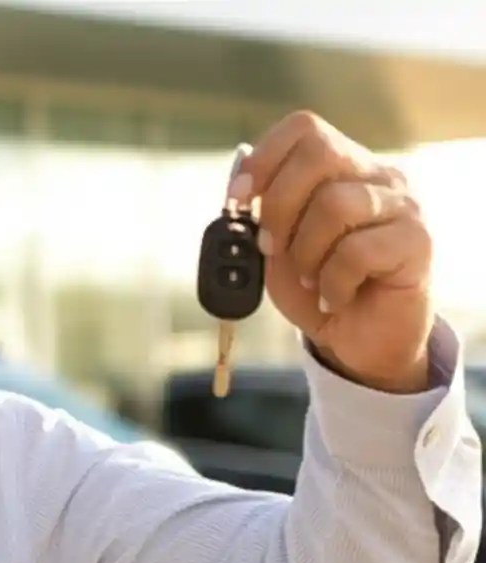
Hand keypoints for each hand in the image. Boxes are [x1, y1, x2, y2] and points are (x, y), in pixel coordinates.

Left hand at [231, 111, 433, 393]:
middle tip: (272, 248)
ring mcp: (402, 206)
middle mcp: (376, 176)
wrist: (356, 340)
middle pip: (319, 154)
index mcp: (341, 168)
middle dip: (280, 206)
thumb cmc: (315, 286)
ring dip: (305, 251)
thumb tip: (239, 186)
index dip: (263, 159)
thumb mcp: (274, 247)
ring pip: (336, 204)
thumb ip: (259, 214)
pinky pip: (358, 250)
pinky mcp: (418, 243)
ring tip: (309, 278)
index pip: (305, 129)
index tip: (238, 199)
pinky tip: (334, 296)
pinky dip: (332, 281)